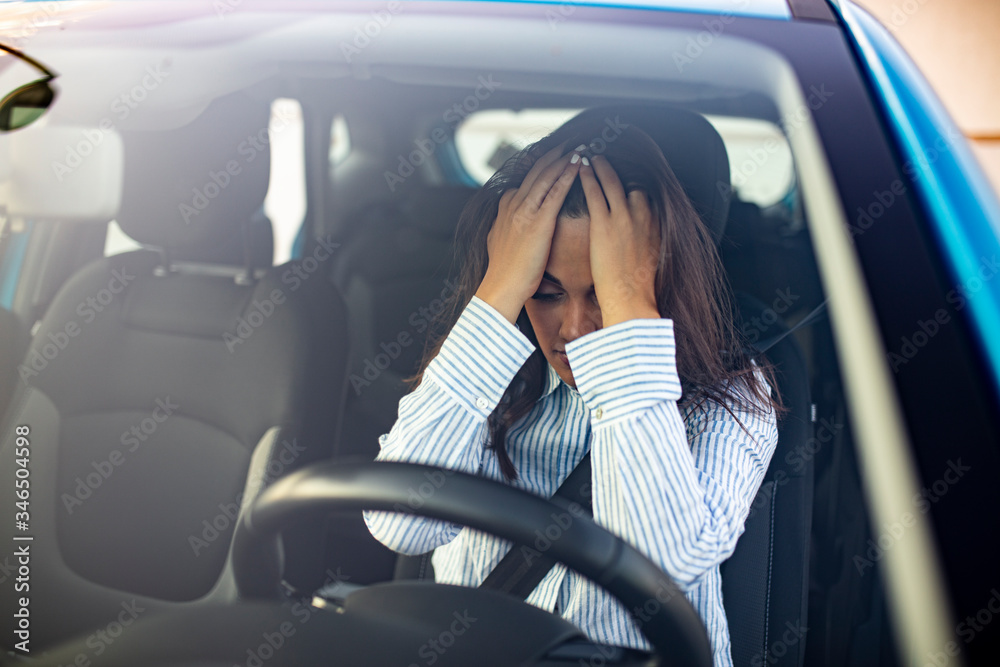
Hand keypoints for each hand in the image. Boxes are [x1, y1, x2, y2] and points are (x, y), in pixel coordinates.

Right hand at [475, 144, 582, 322]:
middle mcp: (514, 203)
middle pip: (537, 171)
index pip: (527, 179)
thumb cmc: (505, 271)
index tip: (556, 156)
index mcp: (506, 206)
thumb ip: (507, 224)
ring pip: (547, 176)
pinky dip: (567, 175)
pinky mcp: (538, 221)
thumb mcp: (499, 240)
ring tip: (579, 148)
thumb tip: (511, 219)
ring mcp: (525, 210)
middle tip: (571, 143)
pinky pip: (556, 191)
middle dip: (555, 154)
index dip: (542, 166)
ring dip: (564, 159)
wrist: (501, 287)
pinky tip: (578, 165)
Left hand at [579, 154, 660, 327]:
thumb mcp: (651, 259)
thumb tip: (641, 242)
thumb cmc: (638, 287)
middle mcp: (642, 216)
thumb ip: (646, 242)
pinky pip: (596, 192)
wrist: (631, 298)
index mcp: (655, 224)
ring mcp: (623, 217)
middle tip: (607, 159)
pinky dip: (588, 177)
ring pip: (612, 183)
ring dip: (601, 167)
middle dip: (616, 172)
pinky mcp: (605, 223)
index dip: (633, 187)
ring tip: (592, 157)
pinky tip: (580, 169)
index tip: (625, 181)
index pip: (645, 196)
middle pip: (630, 184)